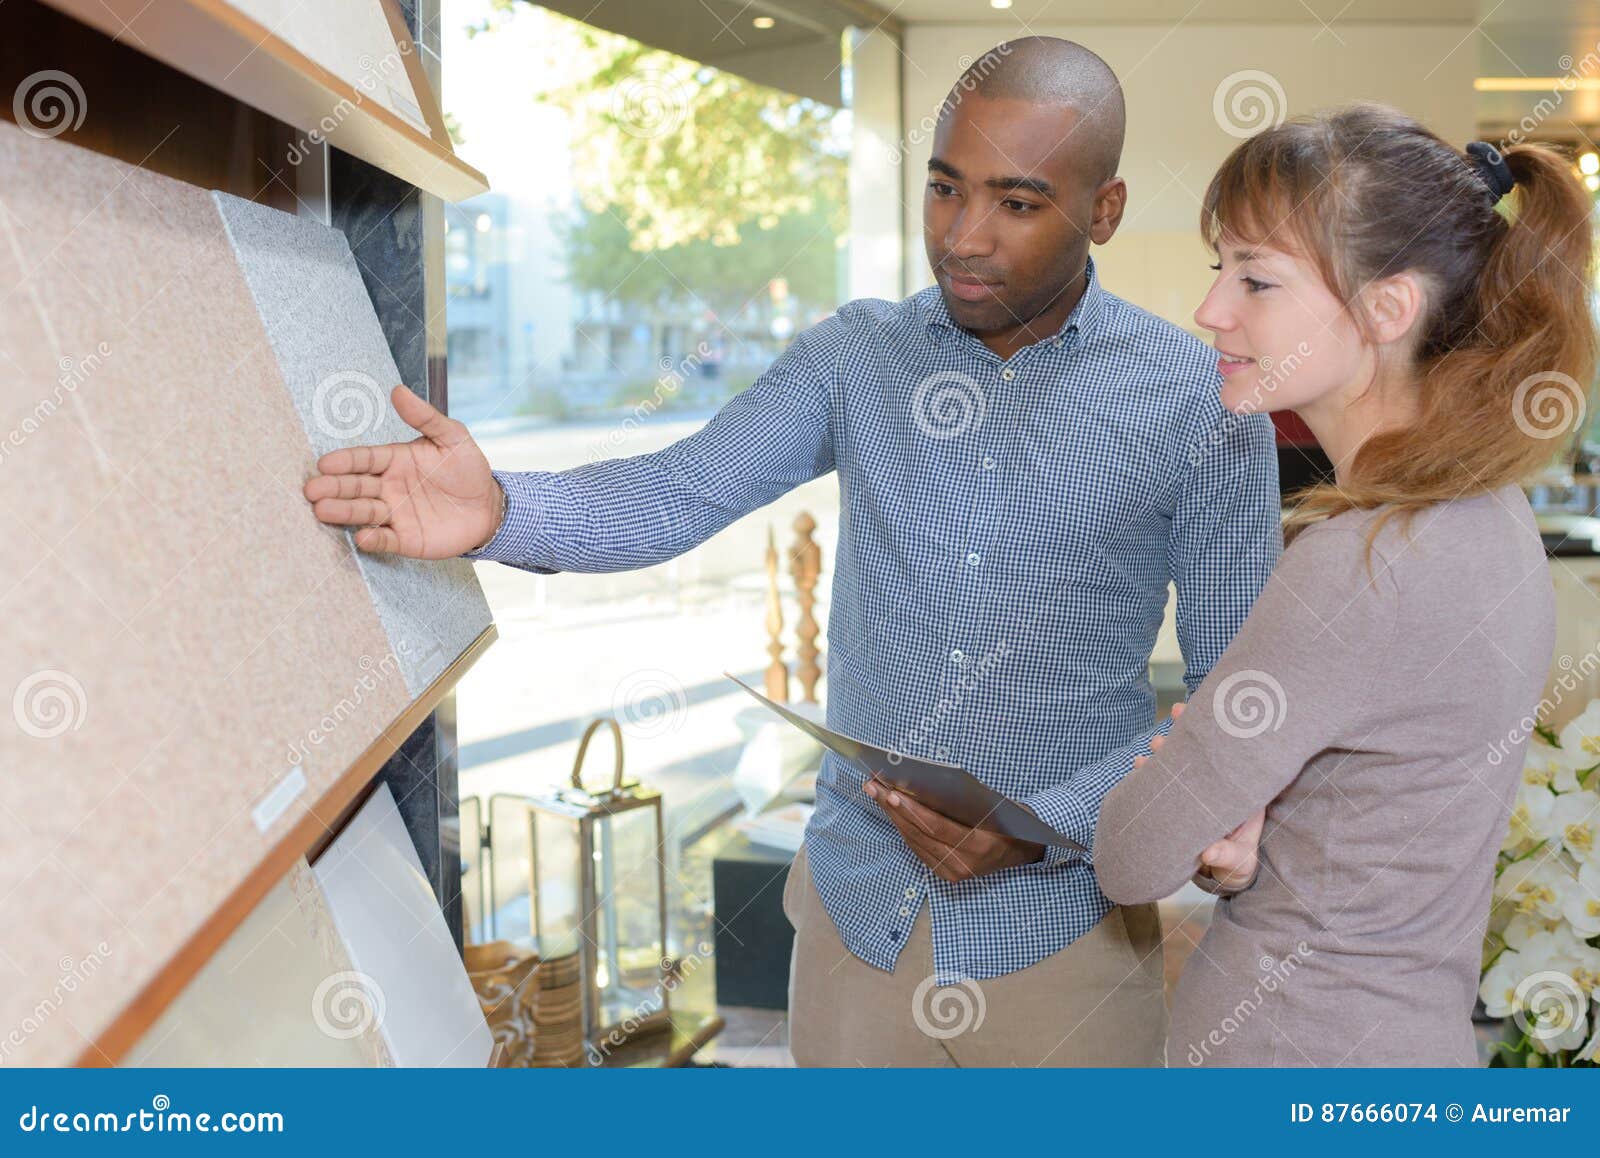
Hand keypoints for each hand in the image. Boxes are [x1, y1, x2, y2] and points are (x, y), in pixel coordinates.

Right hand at [302, 386, 501, 558]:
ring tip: (322, 510)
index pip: (364, 459)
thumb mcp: (452, 437)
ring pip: (364, 512)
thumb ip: (426, 417)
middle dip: (334, 488)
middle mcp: (389, 487)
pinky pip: (386, 539)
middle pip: (356, 486)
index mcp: (395, 460)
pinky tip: (362, 537)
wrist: (491, 506)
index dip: (345, 461)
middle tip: (311, 489)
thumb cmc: (468, 469)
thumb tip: (398, 390)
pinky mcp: (407, 539)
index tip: (325, 463)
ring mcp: (396, 513)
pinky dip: (374, 539)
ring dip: (344, 512)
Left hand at [864, 778, 1043, 880]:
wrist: (1025, 849)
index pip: (938, 826)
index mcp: (980, 845)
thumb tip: (922, 780)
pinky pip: (919, 850)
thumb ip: (963, 799)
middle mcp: (965, 864)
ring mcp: (954, 872)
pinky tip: (891, 811)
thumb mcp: (994, 804)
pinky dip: (904, 829)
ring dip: (893, 816)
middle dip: (894, 808)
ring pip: (915, 842)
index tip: (891, 791)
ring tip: (876, 793)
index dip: (912, 810)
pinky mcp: (946, 875)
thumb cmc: (1010, 819)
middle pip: (920, 834)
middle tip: (874, 786)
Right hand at [1130, 703, 1263, 890]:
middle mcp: (1220, 787)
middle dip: (1184, 737)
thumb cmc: (1238, 865)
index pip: (1230, 757)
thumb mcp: (1238, 862)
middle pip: (1203, 753)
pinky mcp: (1183, 801)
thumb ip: (1226, 855)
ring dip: (1166, 753)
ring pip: (1183, 764)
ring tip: (1152, 749)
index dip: (1218, 736)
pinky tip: (1140, 765)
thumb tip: (1209, 852)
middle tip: (1169, 729)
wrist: (1226, 874)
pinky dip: (1154, 771)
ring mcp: (1199, 792)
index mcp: (1240, 794)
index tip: (1202, 721)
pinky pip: (1169, 780)